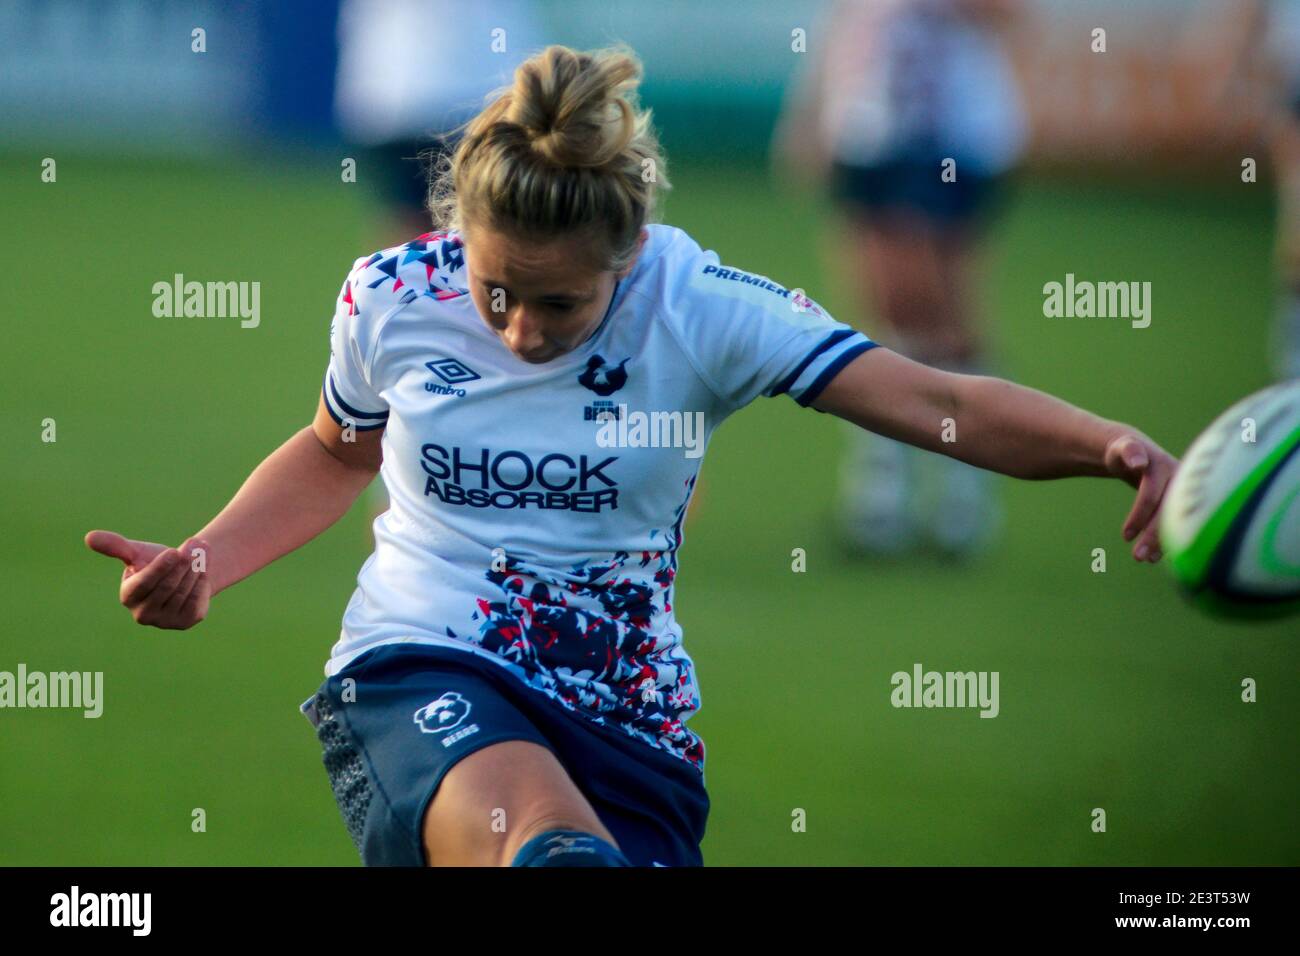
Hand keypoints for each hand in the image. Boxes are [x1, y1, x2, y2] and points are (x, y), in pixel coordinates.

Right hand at [85, 530, 211, 628]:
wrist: (183, 575)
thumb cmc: (154, 562)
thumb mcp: (136, 553)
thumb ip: (115, 546)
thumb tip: (89, 537)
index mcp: (128, 596)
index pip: (144, 583)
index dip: (160, 567)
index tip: (174, 551)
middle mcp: (143, 613)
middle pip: (167, 586)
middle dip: (183, 562)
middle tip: (195, 543)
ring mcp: (164, 621)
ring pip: (184, 591)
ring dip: (196, 568)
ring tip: (201, 549)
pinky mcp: (185, 622)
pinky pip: (196, 601)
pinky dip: (202, 582)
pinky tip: (203, 568)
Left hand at [1102, 433, 1178, 562]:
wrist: (1137, 452)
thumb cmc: (1124, 451)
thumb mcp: (1122, 447)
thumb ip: (1129, 451)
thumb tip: (1138, 463)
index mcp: (1166, 467)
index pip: (1152, 495)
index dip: (1140, 516)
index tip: (1124, 536)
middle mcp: (1181, 480)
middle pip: (1168, 511)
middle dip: (1153, 535)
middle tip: (1137, 557)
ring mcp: (1186, 491)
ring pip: (1177, 520)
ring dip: (1163, 542)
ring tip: (1146, 559)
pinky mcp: (1184, 501)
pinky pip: (1179, 521)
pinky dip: (1169, 538)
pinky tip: (1160, 556)